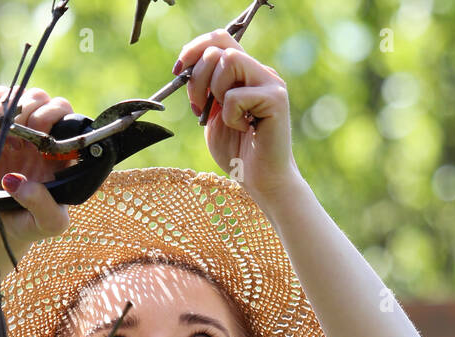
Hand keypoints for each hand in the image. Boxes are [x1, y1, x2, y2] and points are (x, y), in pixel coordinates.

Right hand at [0, 86, 76, 247]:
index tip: (40, 141)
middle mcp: (45, 138)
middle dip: (32, 113)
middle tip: (20, 140)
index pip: (69, 120)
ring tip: (3, 137)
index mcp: (64, 155)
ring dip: (10, 108)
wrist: (2, 224)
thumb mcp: (47, 223)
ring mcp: (21, 131)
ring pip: (22, 95)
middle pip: (45, 100)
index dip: (55, 120)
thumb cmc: (32, 224)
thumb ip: (41, 205)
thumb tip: (16, 181)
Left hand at [175, 30, 301, 203]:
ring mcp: (270, 83)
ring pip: (229, 60)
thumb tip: (186, 67)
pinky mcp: (276, 99)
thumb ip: (205, 89)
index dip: (194, 49)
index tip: (178, 73)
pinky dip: (230, 116)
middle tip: (198, 107)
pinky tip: (244, 129)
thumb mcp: (212, 115)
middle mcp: (260, 72)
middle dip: (197, 77)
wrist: (262, 181)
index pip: (218, 38)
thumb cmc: (238, 152)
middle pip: (219, 46)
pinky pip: (236, 96)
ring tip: (226, 118)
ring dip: (216, 91)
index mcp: (245, 73)